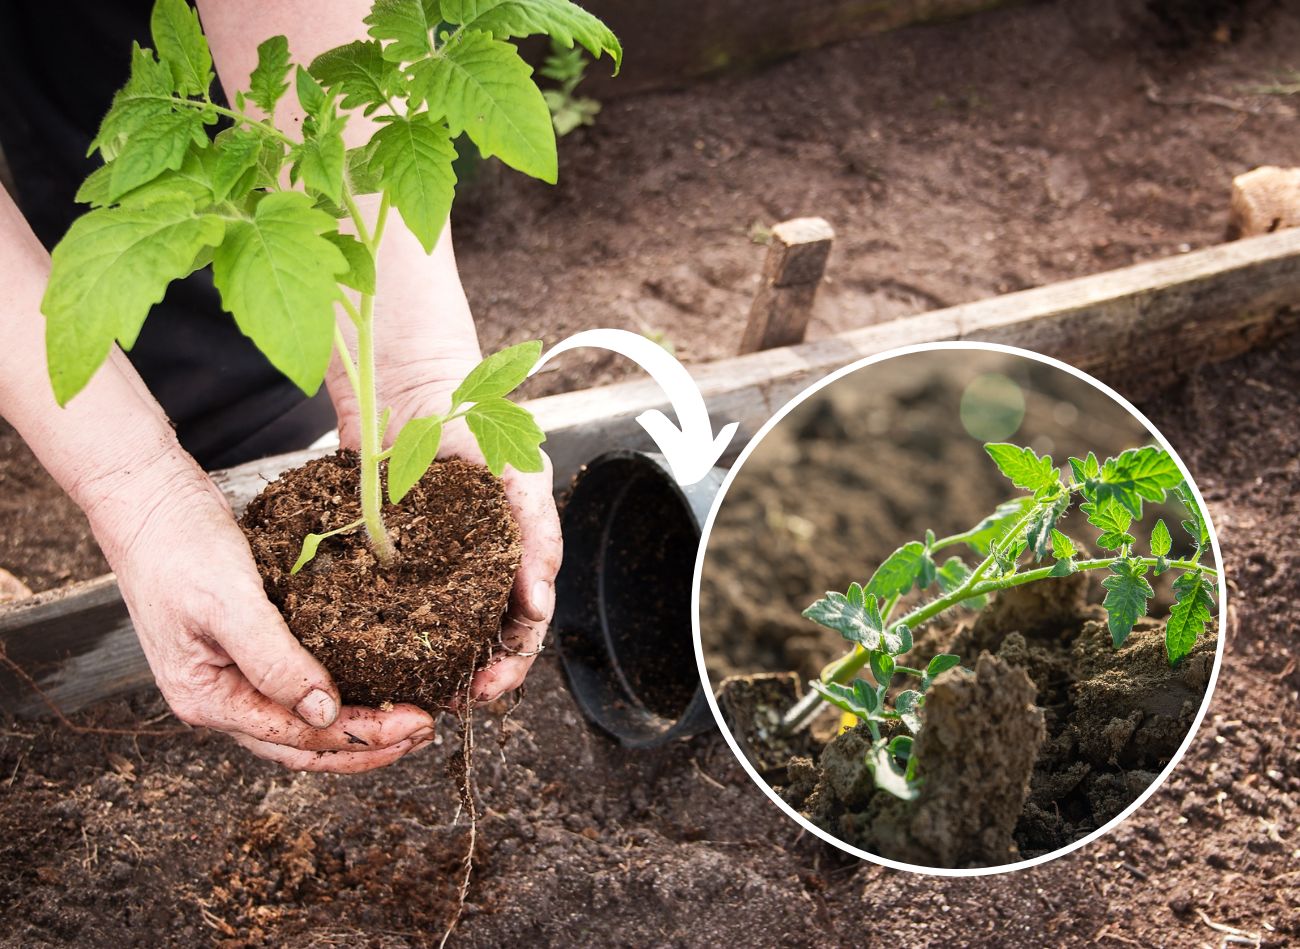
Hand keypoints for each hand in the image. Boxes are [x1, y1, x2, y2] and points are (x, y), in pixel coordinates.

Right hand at [87, 455, 436, 771]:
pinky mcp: (248, 651)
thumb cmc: (178, 546)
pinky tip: (374, 685)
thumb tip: (323, 712)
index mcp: (209, 700)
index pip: (301, 738)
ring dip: (358, 726)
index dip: (364, 737)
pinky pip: (299, 688)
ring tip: (409, 719)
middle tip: (426, 730)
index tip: (418, 723)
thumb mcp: (228, 601)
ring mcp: (232, 677)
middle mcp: (221, 699)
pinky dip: (340, 694)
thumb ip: (273, 659)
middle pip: (305, 745)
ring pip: (304, 723)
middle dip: (369, 745)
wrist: (147, 501)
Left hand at [330, 359, 561, 706]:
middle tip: (451, 700)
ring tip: (414, 691)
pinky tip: (374, 651)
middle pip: (480, 640)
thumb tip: (540, 606)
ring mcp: (430, 564)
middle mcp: (476, 568)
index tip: (488, 688)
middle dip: (472, 677)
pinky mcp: (384, 554)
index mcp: (517, 556)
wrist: (411, 381)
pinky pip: (386, 601)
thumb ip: (539, 535)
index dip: (511, 663)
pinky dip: (386, 630)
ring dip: (430, 665)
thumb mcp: (522, 475)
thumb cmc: (479, 422)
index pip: (524, 627)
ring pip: (434, 631)